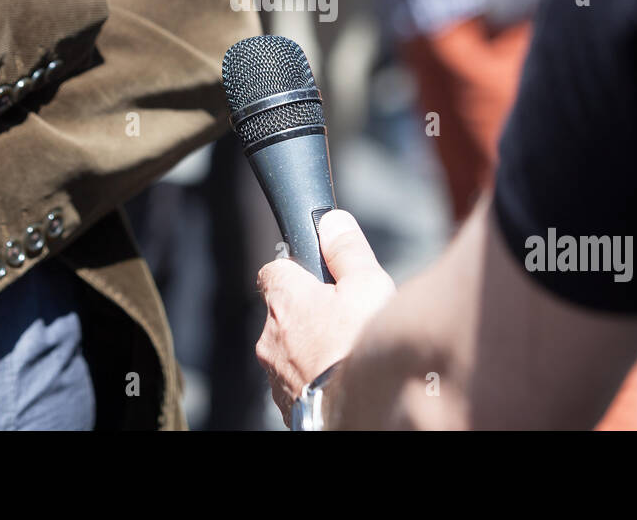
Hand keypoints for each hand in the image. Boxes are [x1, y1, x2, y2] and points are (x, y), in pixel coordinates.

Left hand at [256, 209, 395, 423]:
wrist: (357, 414)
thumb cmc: (360, 347)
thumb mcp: (367, 284)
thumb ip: (347, 250)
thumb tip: (331, 221)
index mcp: (284, 299)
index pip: (273, 268)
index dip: (297, 268)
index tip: (320, 275)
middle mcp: (269, 335)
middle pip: (283, 311)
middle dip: (308, 312)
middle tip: (345, 318)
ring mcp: (273, 373)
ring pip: (287, 347)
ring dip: (309, 346)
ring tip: (345, 353)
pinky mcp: (283, 403)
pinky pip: (294, 378)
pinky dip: (311, 375)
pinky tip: (338, 378)